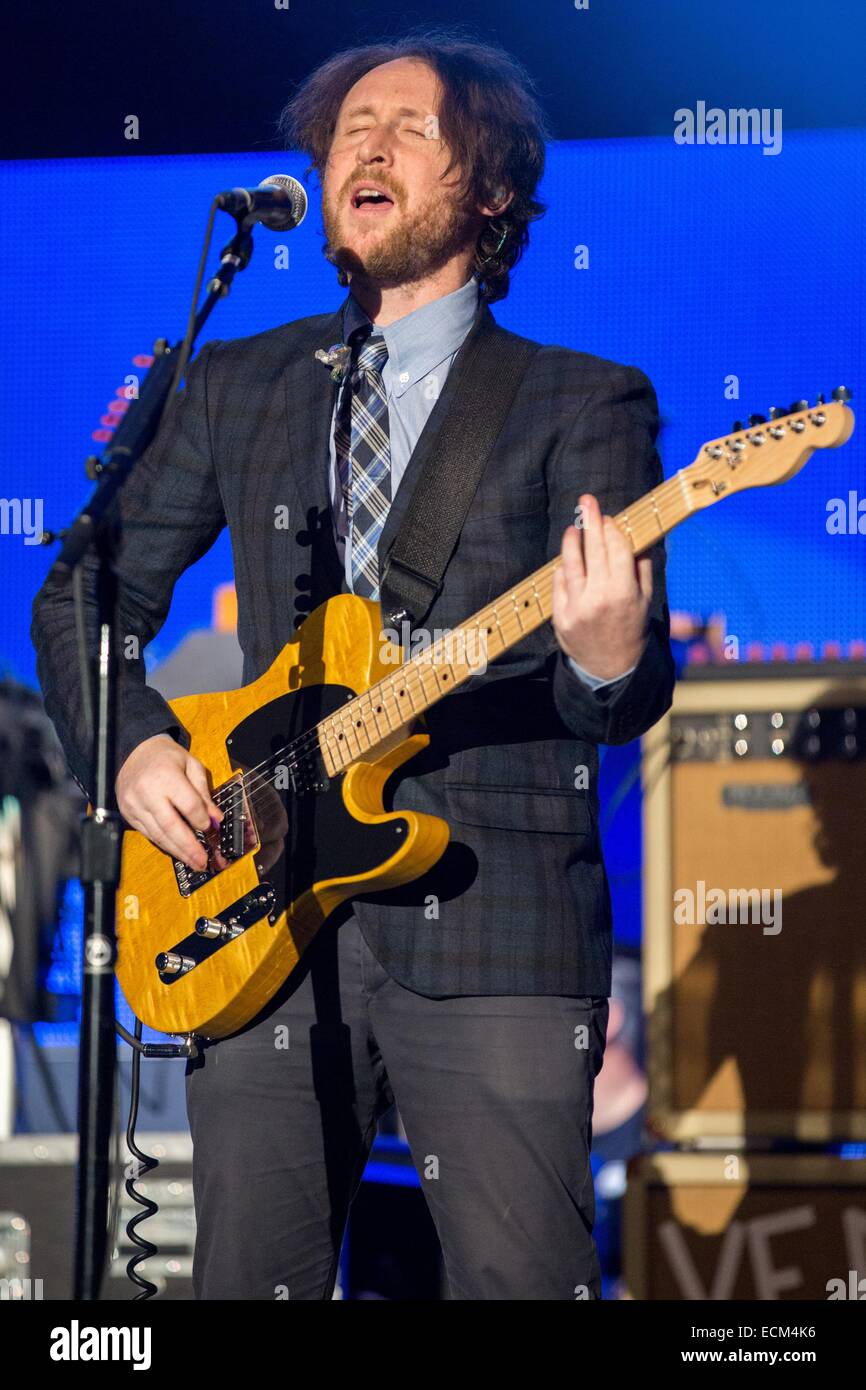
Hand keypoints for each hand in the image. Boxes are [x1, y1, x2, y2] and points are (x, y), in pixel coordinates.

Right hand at [116, 733, 221, 869]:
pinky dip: (164, 844)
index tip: (210, 827)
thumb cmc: (165, 757)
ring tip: (193, 861)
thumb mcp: (191, 765)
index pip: (188, 806)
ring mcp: (134, 805)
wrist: (134, 751)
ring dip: (178, 851)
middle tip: (203, 861)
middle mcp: (147, 792)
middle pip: (171, 826)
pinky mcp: (128, 814)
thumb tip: (215, 818)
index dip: (202, 820)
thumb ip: (203, 792)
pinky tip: (176, 851)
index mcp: (165, 776)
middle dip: (189, 847)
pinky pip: (148, 834)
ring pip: (158, 835)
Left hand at [552, 493, 651, 679]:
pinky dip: (562, 569)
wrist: (611, 667)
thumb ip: (640, 568)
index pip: (617, 549)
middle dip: (590, 521)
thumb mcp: (645, 600)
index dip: (611, 529)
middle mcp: (599, 597)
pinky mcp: (560, 617)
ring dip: (572, 541)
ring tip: (574, 528)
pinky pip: (558, 584)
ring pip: (571, 563)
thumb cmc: (631, 628)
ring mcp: (576, 607)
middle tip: (587, 501)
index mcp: (624, 591)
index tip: (607, 516)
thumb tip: (634, 537)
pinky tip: (567, 560)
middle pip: (593, 549)